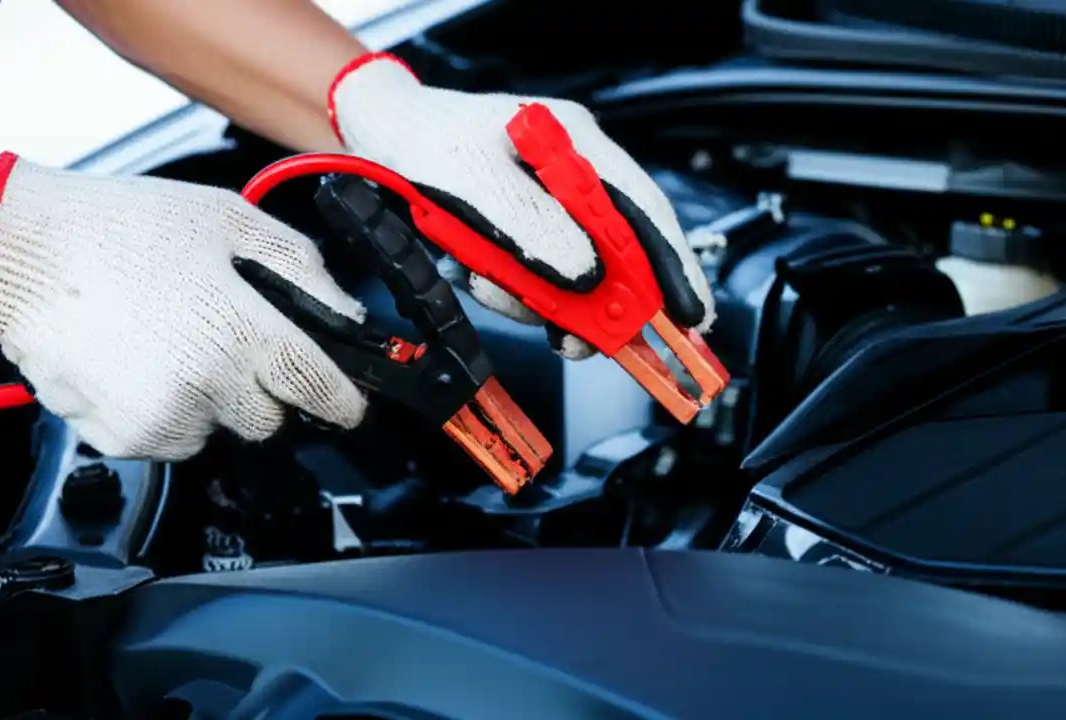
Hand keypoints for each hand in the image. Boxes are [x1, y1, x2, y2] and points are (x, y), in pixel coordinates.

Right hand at [0, 154, 366, 459]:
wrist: (19, 251)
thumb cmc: (119, 228)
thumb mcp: (229, 220)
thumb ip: (302, 268)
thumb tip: (346, 312)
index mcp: (244, 329)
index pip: (320, 388)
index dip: (342, 401)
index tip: (347, 406)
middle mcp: (209, 381)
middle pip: (270, 419)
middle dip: (262, 390)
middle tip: (225, 344)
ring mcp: (164, 414)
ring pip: (217, 431)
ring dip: (209, 402)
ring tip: (170, 345)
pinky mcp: (123, 437)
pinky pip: (169, 440)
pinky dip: (166, 413)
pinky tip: (140, 365)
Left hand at [328, 53, 714, 358]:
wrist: (375, 135)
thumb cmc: (422, 139)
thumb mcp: (472, 180)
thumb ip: (530, 226)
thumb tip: (584, 275)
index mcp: (574, 145)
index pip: (642, 210)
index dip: (673, 266)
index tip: (690, 315)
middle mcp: (569, 177)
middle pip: (615, 251)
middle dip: (605, 301)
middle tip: (592, 339)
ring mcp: (545, 208)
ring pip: (570, 276)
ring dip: (540, 300)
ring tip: (499, 291)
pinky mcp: (519, 234)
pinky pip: (532, 279)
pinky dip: (512, 293)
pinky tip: (482, 279)